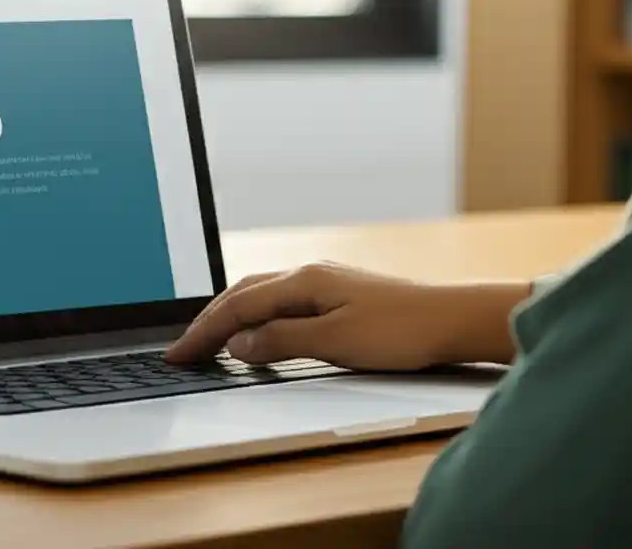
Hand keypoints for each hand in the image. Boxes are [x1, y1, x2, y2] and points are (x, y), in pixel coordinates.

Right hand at [164, 262, 527, 370]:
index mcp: (304, 282)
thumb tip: (239, 343)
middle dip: (209, 322)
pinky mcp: (340, 296)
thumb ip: (283, 340)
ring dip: (231, 317)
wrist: (453, 320)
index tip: (178, 355)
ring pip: (262, 295)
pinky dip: (256, 317)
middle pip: (244, 295)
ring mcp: (326, 283)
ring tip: (209, 342)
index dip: (204, 333)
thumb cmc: (403, 330)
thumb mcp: (335, 342)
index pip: (238, 307)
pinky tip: (259, 332)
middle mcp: (310, 276)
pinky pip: (281, 302)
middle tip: (183, 351)